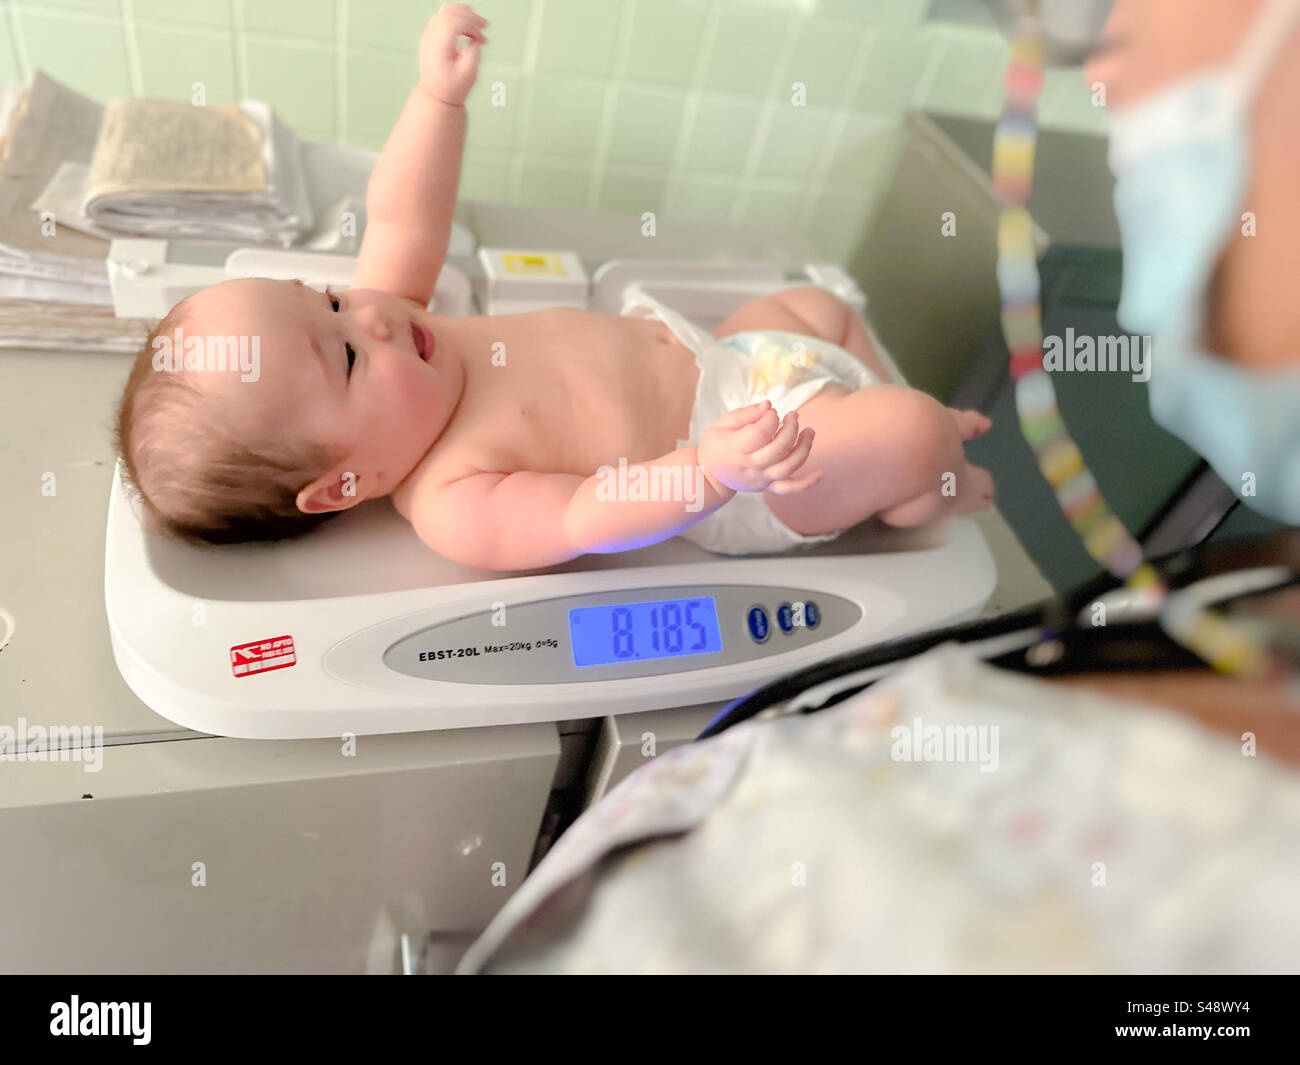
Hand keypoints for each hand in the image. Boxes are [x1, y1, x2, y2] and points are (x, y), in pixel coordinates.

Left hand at [420, 3, 487, 105]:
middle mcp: (430, 40)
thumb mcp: (468, 74)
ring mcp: (428, 37)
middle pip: (449, 15)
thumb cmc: (451, 88)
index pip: (454, 24)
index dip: (471, 24)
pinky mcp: (430, 37)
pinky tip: (464, 16)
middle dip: (469, 16)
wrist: (437, 96)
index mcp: (438, 48)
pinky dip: (454, 14)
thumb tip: (475, 39)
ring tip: (476, 19)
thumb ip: (474, 53)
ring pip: (444, 13)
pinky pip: (441, 17)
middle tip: (483, 24)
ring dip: (462, 12)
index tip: (482, 32)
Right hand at [698, 400, 821, 494]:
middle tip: (793, 415)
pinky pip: (790, 488)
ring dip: (804, 448)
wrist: (709, 477)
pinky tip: (821, 474)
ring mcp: (761, 479)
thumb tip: (769, 405)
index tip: (772, 412)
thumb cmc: (716, 445)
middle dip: (791, 428)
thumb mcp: (722, 424)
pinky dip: (807, 483)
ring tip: (809, 432)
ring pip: (788, 466)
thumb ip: (746, 414)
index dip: (772, 418)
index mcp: (737, 449)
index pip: (761, 432)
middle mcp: (751, 466)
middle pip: (779, 448)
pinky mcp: (768, 486)